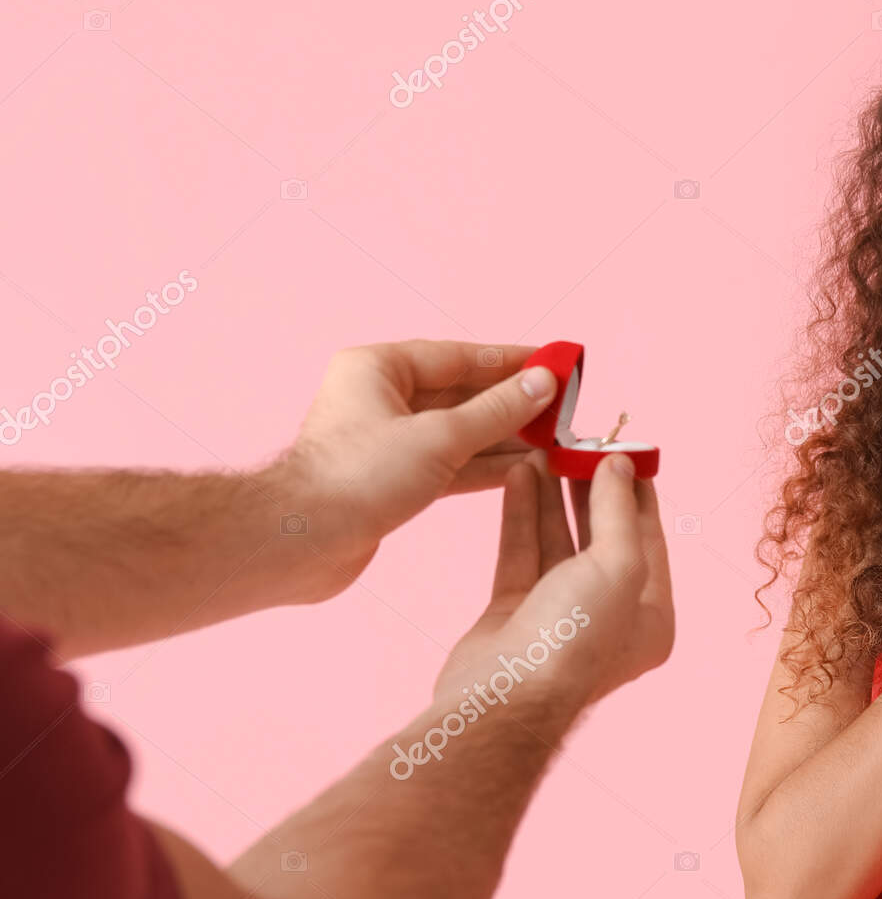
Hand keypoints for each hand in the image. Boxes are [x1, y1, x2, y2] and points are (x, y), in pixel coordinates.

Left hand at [279, 340, 558, 591]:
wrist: (303, 542)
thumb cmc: (357, 478)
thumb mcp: (441, 437)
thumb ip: (497, 411)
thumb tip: (542, 384)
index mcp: (378, 368)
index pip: (459, 356)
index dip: (510, 361)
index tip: (553, 363)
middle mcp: (379, 398)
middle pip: (460, 393)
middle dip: (511, 403)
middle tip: (561, 407)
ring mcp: (385, 441)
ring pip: (457, 431)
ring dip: (504, 437)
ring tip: (552, 439)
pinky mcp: (391, 479)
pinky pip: (448, 463)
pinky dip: (483, 465)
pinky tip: (523, 467)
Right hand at [433, 449, 673, 712]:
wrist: (502, 698)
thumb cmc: (573, 642)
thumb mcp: (617, 567)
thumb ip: (617, 512)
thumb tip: (619, 467)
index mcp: (650, 618)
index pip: (649, 541)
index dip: (637, 494)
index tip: (625, 451)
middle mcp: (608, 617)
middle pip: (602, 538)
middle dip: (590, 490)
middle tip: (579, 444)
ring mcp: (560, 615)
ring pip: (559, 542)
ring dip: (552, 496)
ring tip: (545, 450)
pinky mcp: (515, 613)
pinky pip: (523, 553)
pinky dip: (523, 516)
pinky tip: (521, 476)